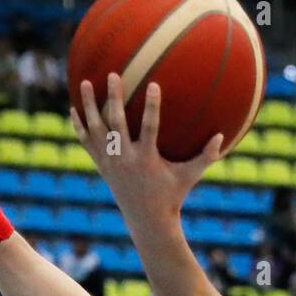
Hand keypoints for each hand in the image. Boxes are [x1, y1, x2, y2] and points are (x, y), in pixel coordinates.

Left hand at [71, 73, 222, 227]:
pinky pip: (87, 142)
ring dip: (89, 105)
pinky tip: (73, 109)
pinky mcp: (102, 166)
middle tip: (112, 74)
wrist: (146, 220)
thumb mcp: (190, 177)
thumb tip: (223, 136)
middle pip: (116, 123)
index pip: (149, 128)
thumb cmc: (172, 195)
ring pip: (96, 129)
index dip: (151, 107)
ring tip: (84, 81)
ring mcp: (110, 162)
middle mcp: (125, 159)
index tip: (153, 84)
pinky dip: (79, 126)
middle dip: (113, 98)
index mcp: (147, 159)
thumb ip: (206, 157)